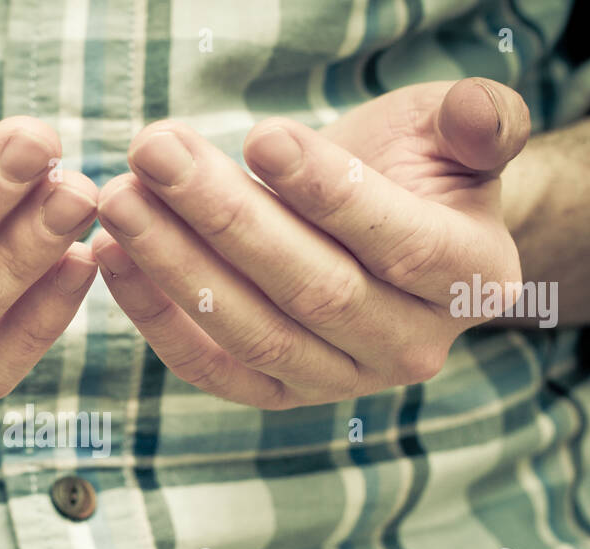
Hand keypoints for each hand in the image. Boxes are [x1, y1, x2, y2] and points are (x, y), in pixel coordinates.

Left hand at [91, 78, 530, 409]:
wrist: (389, 233)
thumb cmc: (420, 171)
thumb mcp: (455, 131)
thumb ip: (479, 120)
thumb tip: (478, 114)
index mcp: (471, 280)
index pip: (399, 243)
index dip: (330, 192)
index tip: (260, 134)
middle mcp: (411, 347)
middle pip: (313, 289)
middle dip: (226, 217)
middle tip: (154, 153)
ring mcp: (340, 380)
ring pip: (252, 331)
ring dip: (175, 264)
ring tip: (121, 199)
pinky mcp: (278, 393)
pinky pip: (210, 367)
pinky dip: (155, 317)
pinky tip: (110, 255)